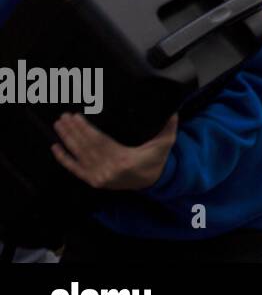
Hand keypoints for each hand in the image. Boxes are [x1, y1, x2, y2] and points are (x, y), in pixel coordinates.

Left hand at [51, 114, 177, 189]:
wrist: (151, 182)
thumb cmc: (155, 161)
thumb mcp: (164, 144)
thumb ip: (168, 128)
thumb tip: (174, 112)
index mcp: (123, 159)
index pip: (98, 141)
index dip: (85, 129)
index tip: (76, 116)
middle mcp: (107, 169)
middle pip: (85, 147)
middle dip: (72, 131)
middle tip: (63, 117)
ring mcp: (98, 176)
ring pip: (78, 156)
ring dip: (66, 140)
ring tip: (59, 125)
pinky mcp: (93, 181)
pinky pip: (75, 170)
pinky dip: (64, 159)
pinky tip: (55, 148)